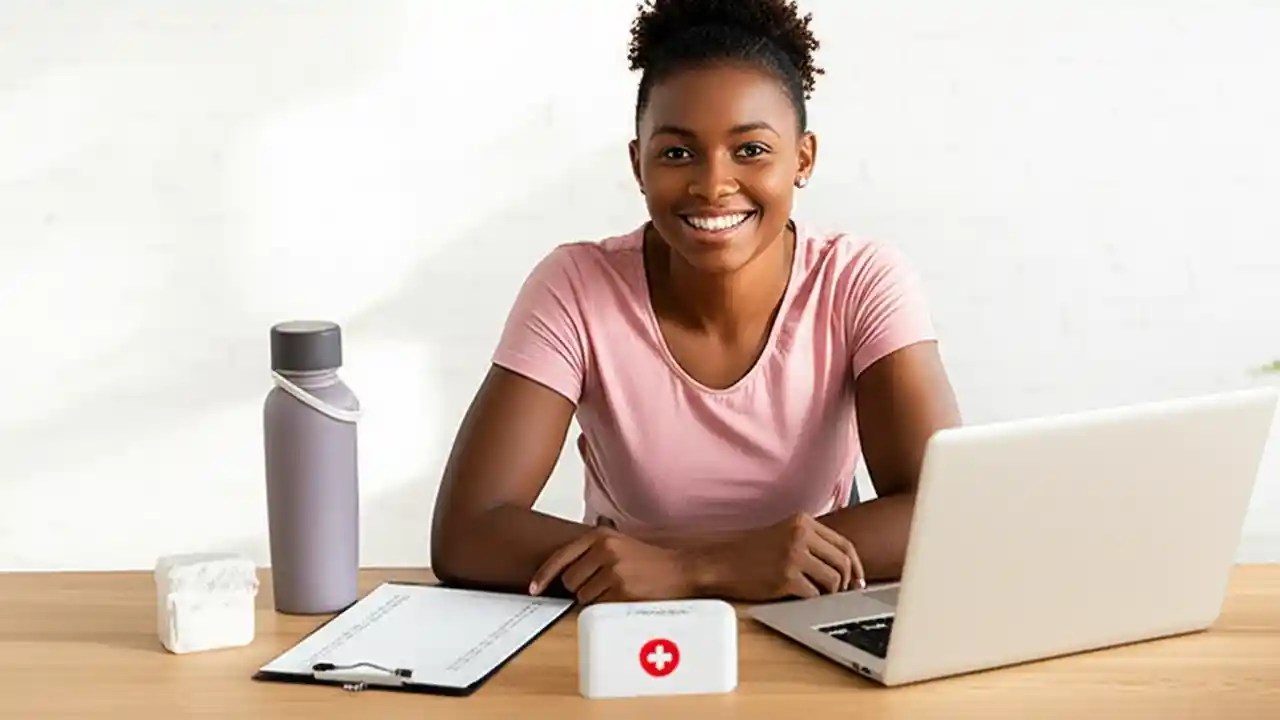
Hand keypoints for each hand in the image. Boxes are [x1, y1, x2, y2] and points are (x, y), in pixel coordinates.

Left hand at [528, 528, 692, 603]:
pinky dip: (607, 607)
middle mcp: (604, 550)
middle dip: (580, 588)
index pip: (561, 557)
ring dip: (595, 599)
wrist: (681, 570)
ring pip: (583, 597)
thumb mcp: (619, 544)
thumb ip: (591, 551)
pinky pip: (599, 607)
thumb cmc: (649, 561)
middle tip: (602, 585)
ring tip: (617, 589)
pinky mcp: (622, 591)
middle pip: (569, 581)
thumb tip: (561, 568)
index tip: (534, 588)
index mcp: (600, 536)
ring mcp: (613, 571)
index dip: (544, 575)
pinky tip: (623, 596)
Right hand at [700, 513, 864, 600]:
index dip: (856, 566)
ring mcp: (793, 556)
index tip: (858, 580)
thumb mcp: (783, 534)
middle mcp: (800, 535)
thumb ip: (811, 542)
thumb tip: (845, 566)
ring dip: (828, 592)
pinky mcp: (786, 577)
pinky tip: (798, 596)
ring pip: (833, 580)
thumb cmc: (750, 552)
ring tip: (815, 593)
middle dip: (846, 582)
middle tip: (842, 593)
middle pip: (843, 563)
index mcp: (802, 521)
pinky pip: (814, 594)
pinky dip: (810, 599)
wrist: (719, 561)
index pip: (844, 544)